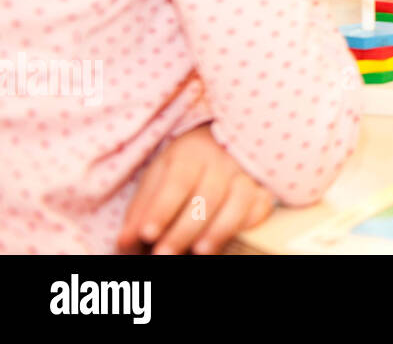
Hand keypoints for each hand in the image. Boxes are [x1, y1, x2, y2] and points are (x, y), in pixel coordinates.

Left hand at [117, 124, 274, 254]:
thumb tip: (124, 242)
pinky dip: (248, 223)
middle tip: (164, 254)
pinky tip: (232, 237)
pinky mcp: (264, 188)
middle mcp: (222, 160)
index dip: (162, 208)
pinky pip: (262, 205)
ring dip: (219, 229)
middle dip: (184, 229)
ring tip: (199, 252)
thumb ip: (142, 209)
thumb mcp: (158, 177)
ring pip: (238, 201)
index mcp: (191, 153)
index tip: (146, 234)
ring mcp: (247, 173)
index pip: (177, 181)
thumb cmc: (187, 166)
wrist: (226, 143)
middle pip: (207, 196)